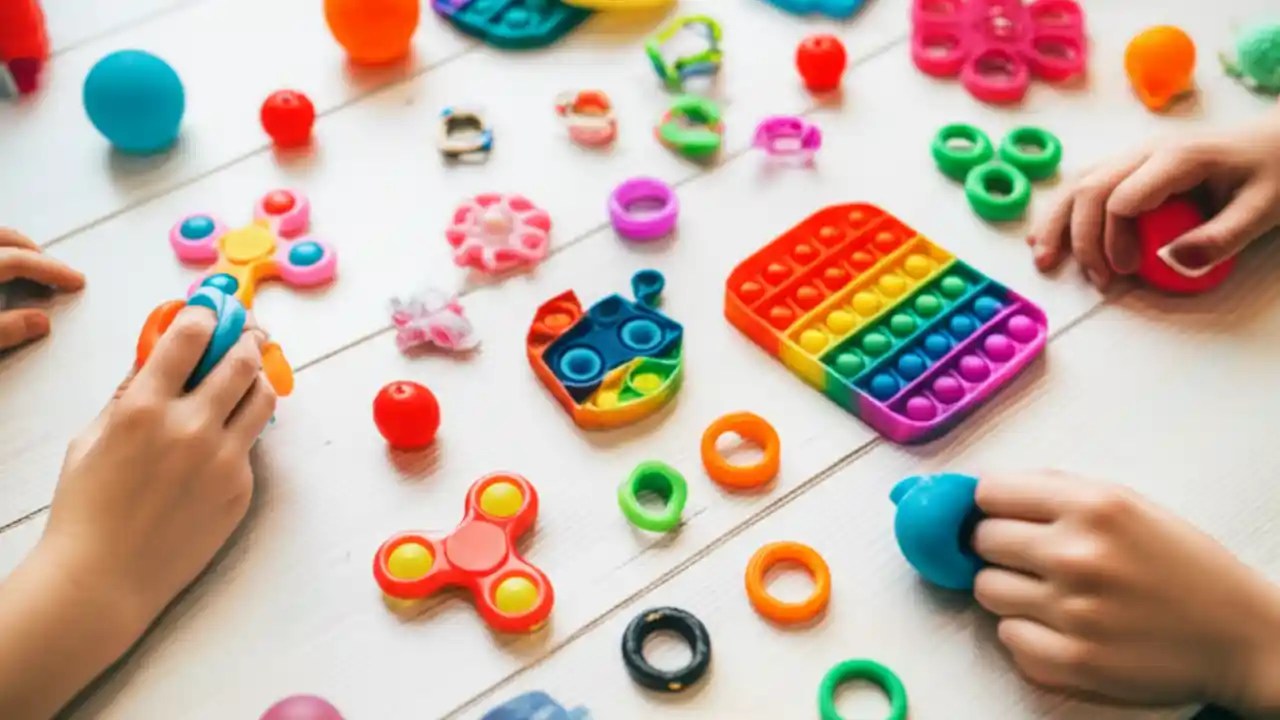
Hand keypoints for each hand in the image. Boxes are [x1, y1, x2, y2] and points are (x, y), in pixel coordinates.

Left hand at [0, 228, 84, 348]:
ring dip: (13, 246)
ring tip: (29, 260)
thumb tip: (38, 323)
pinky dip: (0, 251)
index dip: (54, 270)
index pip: (22, 260)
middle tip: (57, 268)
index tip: (75, 280)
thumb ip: (7, 330)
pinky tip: (2, 267)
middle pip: (6, 239)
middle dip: (37, 251)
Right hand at [0, 305, 275, 718]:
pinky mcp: (240, 488)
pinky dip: (239, 433)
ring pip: (263, 397)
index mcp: (145, 408)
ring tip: (247, 377)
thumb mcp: (93, 437)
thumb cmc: (86, 507)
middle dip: (249, 340)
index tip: (214, 310)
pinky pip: (250, 445)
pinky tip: (219, 440)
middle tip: (250, 335)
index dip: (208, 315)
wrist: (103, 578)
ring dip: (257, 379)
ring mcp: (222, 460)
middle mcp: (190, 428)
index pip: (192, 336)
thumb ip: (130, 393)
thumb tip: (158, 355)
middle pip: (244, 361)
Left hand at [971, 471, 1279, 713]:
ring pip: (985, 589)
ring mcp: (1072, 610)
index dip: (990, 504)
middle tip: (1030, 556)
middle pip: (981, 540)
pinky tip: (1060, 626)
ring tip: (1049, 592)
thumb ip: (1056, 492)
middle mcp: (1076, 553)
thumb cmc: (1182, 564)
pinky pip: (1008, 636)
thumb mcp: (1128, 504)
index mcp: (1093, 505)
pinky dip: (1026, 631)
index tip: (1000, 515)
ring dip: (1008, 590)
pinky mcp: (1073, 659)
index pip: (988, 493)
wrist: (1240, 636)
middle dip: (999, 546)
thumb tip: (983, 490)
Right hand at [1029, 106, 1279, 288]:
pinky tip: (1048, 234)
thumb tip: (1172, 262)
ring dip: (1057, 222)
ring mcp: (1135, 157)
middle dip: (1081, 238)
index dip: (1112, 239)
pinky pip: (1087, 185)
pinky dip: (1063, 212)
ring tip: (1041, 257)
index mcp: (1178, 159)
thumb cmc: (1273, 173)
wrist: (1277, 143)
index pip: (1121, 198)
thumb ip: (1221, 238)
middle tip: (1097, 280)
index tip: (1126, 273)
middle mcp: (1147, 152)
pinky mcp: (1131, 168)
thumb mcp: (1263, 209)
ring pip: (1080, 183)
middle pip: (1092, 189)